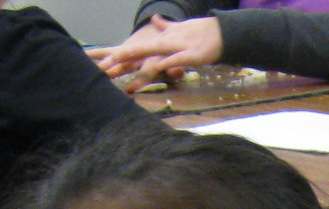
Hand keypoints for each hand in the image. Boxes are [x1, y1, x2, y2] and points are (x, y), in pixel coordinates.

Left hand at [93, 16, 222, 84]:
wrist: (221, 31)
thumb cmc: (201, 32)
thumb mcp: (180, 28)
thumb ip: (166, 26)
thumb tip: (155, 19)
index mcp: (164, 39)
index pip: (140, 47)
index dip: (123, 54)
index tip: (107, 62)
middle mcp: (167, 43)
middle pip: (141, 50)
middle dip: (124, 58)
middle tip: (107, 65)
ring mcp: (179, 48)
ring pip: (155, 54)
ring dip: (139, 61)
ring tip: (124, 68)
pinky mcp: (192, 55)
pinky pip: (177, 60)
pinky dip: (167, 64)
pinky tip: (157, 68)